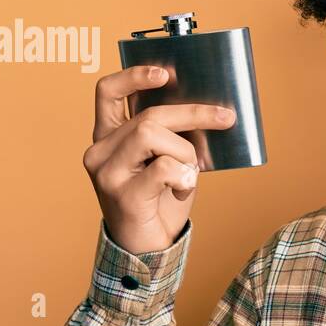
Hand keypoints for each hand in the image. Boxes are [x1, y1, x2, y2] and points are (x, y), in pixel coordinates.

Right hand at [83, 66, 235, 254]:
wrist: (147, 251)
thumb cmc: (159, 202)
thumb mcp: (166, 161)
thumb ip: (173, 136)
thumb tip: (208, 110)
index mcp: (108, 137)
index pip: (107, 92)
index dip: (134, 76)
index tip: (166, 73)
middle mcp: (100, 151)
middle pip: (147, 115)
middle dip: (193, 114)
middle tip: (225, 118)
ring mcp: (107, 173)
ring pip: (150, 134)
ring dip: (185, 151)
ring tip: (191, 172)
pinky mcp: (122, 195)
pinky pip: (162, 168)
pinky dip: (183, 175)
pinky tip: (184, 189)